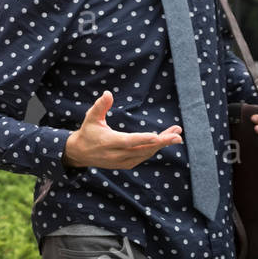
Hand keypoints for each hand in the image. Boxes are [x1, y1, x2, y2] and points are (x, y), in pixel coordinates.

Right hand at [62, 90, 182, 169]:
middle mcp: (116, 154)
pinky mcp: (125, 165)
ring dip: (161, 145)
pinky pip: (143, 157)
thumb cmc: (87, 132)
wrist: (80, 153)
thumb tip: (108, 93)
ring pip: (146, 154)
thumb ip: (100, 106)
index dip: (143, 139)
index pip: (129, 141)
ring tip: (175, 135)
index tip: (157, 136)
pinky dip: (153, 149)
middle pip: (143, 149)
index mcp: (108, 142)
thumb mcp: (91, 117)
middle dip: (162, 142)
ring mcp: (122, 161)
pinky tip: (162, 141)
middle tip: (177, 135)